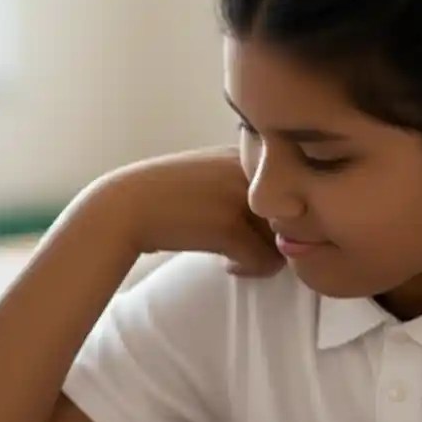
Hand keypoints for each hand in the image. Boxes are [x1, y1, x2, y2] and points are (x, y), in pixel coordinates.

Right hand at [116, 146, 282, 276]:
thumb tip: (288, 229)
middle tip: (247, 246)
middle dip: (274, 236)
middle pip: (295, 215)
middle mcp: (251, 170)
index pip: (295, 189)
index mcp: (249, 151)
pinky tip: (225, 264)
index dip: (278, 215)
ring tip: (236, 256)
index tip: (253, 227)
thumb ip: (249, 189)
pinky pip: (264, 262)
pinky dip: (248, 270)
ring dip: (264, 254)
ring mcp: (242, 197)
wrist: (126, 207)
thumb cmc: (169, 196)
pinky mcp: (230, 227)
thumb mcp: (214, 176)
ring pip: (284, 240)